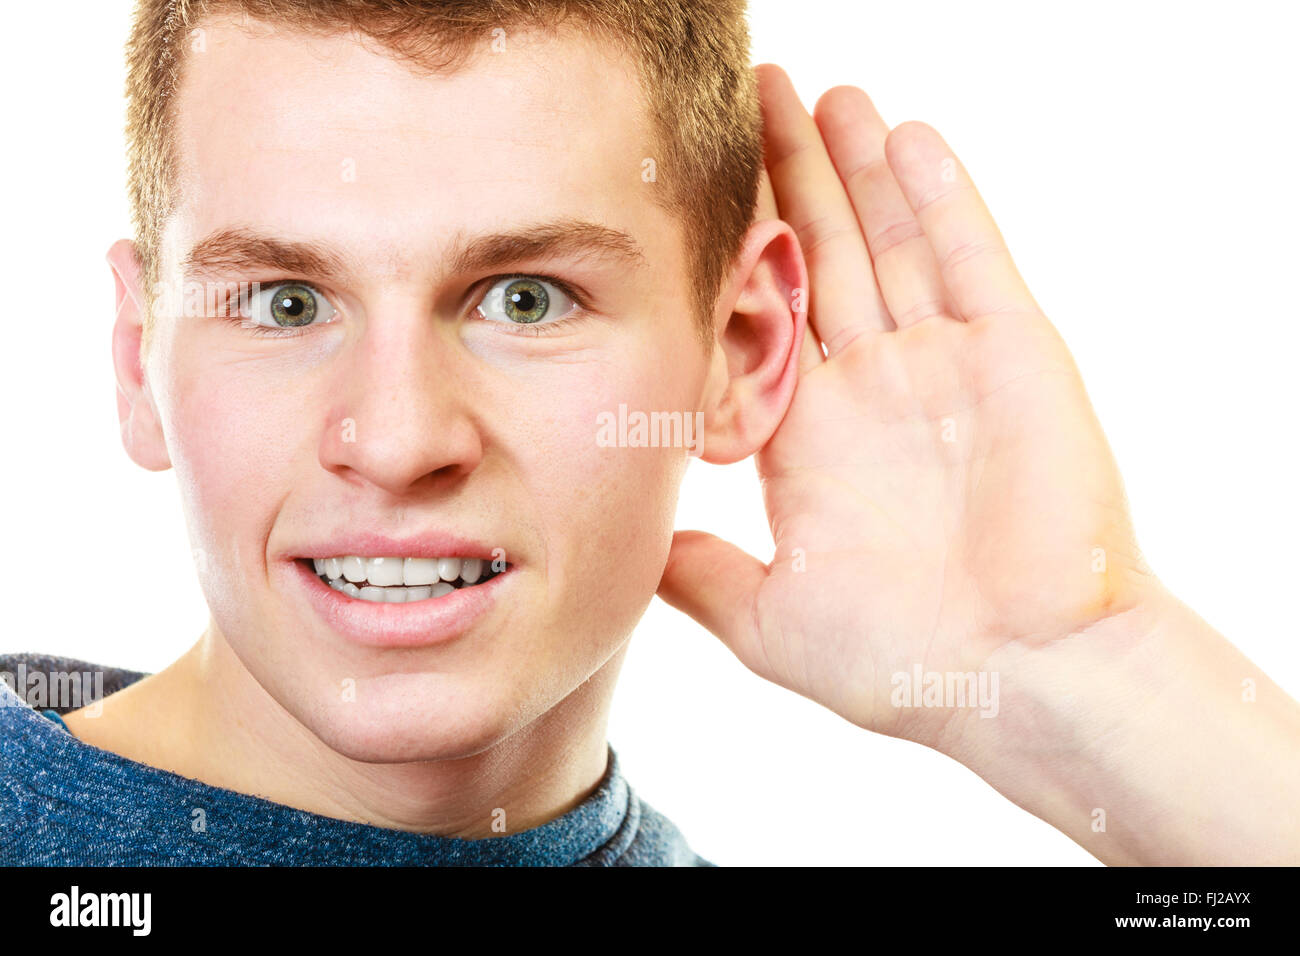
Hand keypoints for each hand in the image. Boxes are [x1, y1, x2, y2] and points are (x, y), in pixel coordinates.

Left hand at [659, 65, 1157, 751]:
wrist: (1020, 676)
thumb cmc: (902, 662)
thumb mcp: (768, 616)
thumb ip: (700, 573)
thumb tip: (634, 549)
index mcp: (813, 438)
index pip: (763, 319)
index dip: (732, 257)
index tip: (693, 197)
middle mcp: (875, 387)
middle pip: (823, 256)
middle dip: (789, 178)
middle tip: (753, 101)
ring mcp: (944, 362)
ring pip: (891, 240)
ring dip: (856, 168)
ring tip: (821, 95)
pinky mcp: (1012, 352)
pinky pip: (970, 256)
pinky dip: (940, 196)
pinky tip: (903, 138)